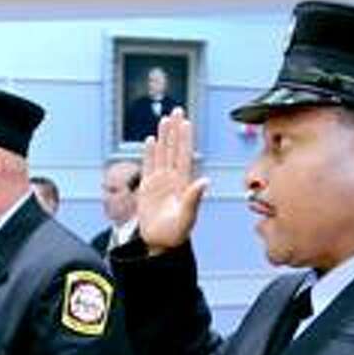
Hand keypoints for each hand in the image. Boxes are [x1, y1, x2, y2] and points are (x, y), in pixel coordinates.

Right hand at [138, 108, 208, 253]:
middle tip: (177, 110)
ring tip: (164, 120)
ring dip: (163, 137)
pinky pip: (148, 166)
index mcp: (183, 183)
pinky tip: (150, 140)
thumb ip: (194, 198)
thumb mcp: (187, 216)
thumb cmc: (176, 234)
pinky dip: (149, 153)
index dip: (185, 138)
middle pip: (174, 148)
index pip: (184, 154)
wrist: (160, 244)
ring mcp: (160, 182)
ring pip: (162, 153)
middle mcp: (173, 179)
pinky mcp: (147, 188)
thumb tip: (205, 181)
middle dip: (175, 130)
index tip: (186, 121)